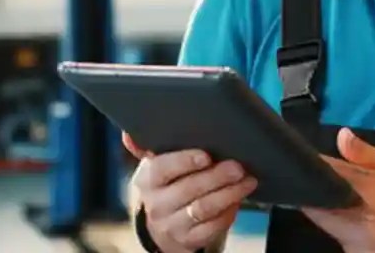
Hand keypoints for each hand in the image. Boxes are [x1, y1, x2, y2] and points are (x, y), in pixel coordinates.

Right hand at [124, 133, 258, 252]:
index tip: (206, 156)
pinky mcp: (189, 240)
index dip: (185, 161)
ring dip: (229, 193)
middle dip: (217, 176)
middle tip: (238, 166)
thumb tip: (127, 133)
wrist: (160, 227)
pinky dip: (229, 212)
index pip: (162, 168)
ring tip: (247, 181)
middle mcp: (156, 205)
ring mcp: (172, 225)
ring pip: (204, 208)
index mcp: (147, 180)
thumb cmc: (164, 186)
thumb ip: (147, 147)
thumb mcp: (154, 167)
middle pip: (189, 189)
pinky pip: (213, 227)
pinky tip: (238, 200)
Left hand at [302, 128, 374, 252]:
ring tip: (361, 210)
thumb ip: (364, 154)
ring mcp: (356, 249)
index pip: (325, 181)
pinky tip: (366, 225)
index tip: (314, 167)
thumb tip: (340, 134)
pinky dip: (346, 230)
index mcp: (367, 198)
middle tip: (342, 191)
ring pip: (329, 226)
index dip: (314, 172)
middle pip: (318, 209)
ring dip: (335, 215)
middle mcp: (357, 228)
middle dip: (323, 197)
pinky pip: (341, 240)